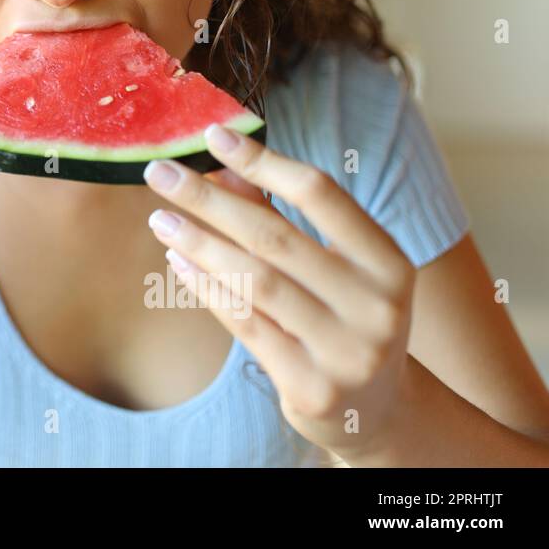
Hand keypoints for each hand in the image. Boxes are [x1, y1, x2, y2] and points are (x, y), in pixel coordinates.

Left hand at [142, 123, 415, 458]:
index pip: (320, 194)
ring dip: (199, 244)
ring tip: (160, 219)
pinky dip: (207, 289)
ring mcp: (346, 350)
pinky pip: (246, 325)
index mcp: (389, 262)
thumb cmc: (345, 320)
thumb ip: (280, 218)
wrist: (376, 413)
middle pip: (275, 236)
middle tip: (159, 173)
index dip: (264, 161)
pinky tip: (177, 264)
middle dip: (209, 199)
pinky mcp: (312, 388)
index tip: (213, 135)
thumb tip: (220, 167)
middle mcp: (376, 305)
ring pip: (255, 281)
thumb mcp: (334, 268)